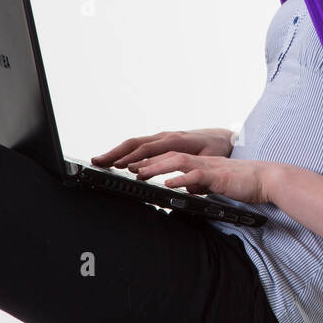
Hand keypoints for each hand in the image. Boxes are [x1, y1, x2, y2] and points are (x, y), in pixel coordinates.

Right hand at [91, 129, 233, 167]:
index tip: (122, 167)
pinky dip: (126, 152)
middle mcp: (166, 136)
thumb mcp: (210, 158)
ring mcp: (162, 137)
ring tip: (100, 161)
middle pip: (136, 143)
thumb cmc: (216, 147)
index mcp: (176, 140)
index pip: (150, 148)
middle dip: (116, 152)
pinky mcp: (161, 141)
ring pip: (135, 143)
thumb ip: (198, 170)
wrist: (223, 136)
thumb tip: (188, 186)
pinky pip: (140, 144)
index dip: (135, 158)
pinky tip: (116, 161)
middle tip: (98, 161)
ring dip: (117, 152)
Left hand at [129, 152, 277, 205]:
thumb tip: (188, 190)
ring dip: (157, 166)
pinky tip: (168, 183)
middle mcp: (203, 160)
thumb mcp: (217, 184)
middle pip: (170, 155)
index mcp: (202, 162)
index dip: (153, 161)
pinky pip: (197, 175)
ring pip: (179, 161)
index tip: (135, 167)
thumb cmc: (245, 183)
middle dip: (147, 160)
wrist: (268, 179)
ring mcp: (210, 166)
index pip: (172, 158)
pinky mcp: (219, 176)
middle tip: (127, 166)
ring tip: (140, 172)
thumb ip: (202, 185)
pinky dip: (181, 178)